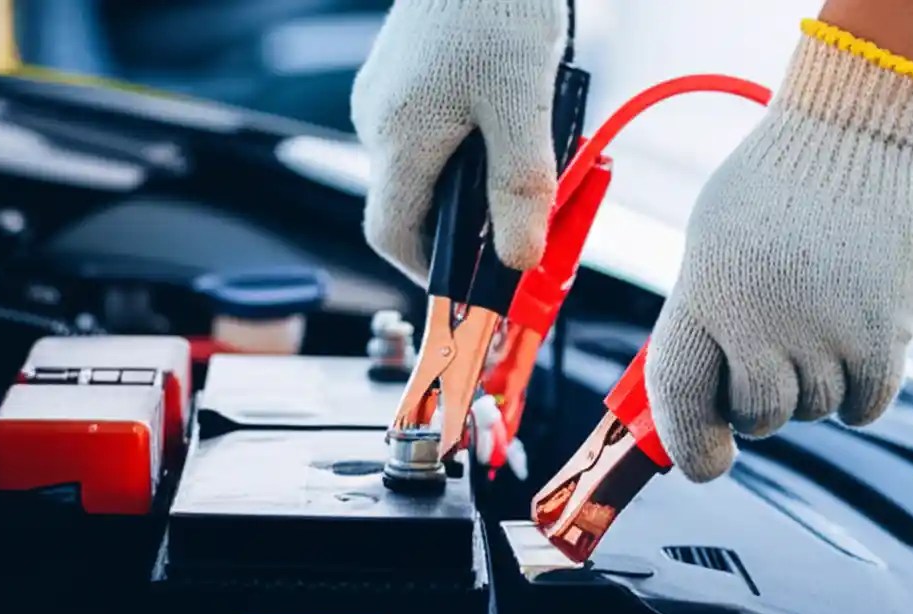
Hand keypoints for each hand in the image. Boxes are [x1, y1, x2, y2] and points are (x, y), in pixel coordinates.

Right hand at [351, 0, 566, 284]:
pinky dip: (476, 144)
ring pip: (430, 167)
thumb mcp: (526, 105)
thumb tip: (520, 260)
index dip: (430, 274)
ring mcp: (389, 95)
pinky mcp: (406, 75)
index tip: (475, 287)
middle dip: (472, 225)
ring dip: (480, 181)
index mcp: (398, 137)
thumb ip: (520, 188)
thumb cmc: (499, 4)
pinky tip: (517, 119)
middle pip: (415, 205)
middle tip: (528, 222)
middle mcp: (380, 121)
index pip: (392, 236)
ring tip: (533, 155)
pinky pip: (435, 131)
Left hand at [645, 25, 912, 481]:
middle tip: (774, 358)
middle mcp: (756, 324)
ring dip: (815, 386)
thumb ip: (699, 318)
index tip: (706, 463)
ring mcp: (821, 333)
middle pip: (758, 418)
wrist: (852, 133)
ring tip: (818, 321)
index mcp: (702, 298)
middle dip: (761, 404)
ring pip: (815, 411)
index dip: (689, 444)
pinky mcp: (883, 336)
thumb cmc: (771, 185)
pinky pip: (866, 408)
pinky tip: (856, 345)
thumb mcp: (709, 245)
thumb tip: (698, 395)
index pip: (680, 397)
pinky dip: (862, 392)